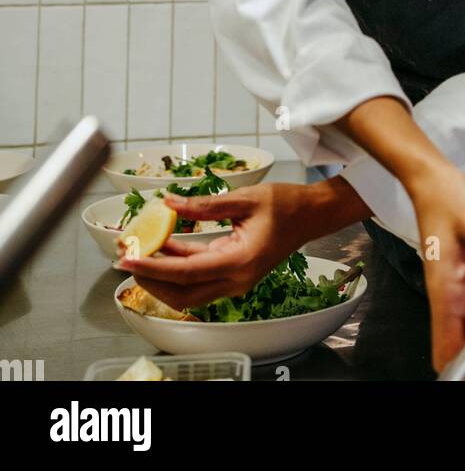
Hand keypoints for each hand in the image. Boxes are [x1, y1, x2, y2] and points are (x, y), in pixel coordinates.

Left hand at [116, 183, 328, 309]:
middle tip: (126, 256)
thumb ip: (204, 204)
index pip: (185, 273)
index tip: (127, 258)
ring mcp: (235, 281)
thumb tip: (168, 202)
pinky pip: (199, 277)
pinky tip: (163, 246)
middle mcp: (235, 280)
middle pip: (181, 293)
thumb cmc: (284, 205)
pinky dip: (178, 266)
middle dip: (150, 279)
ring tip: (139, 251)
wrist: (311, 217)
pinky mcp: (233, 275)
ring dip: (162, 276)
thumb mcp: (244, 198)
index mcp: (239, 262)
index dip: (153, 268)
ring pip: (188, 290)